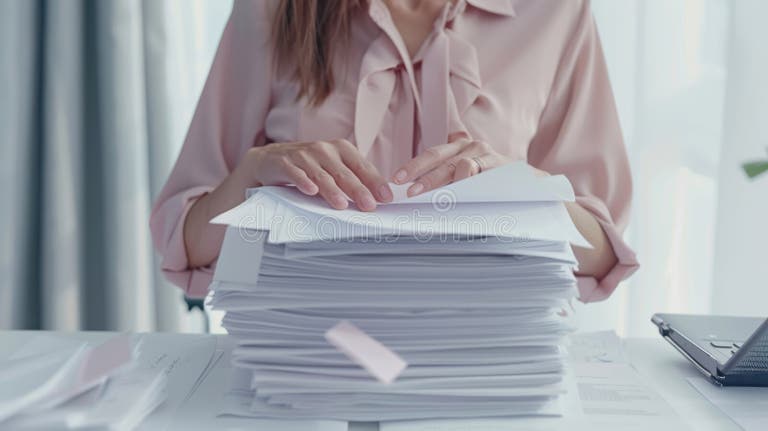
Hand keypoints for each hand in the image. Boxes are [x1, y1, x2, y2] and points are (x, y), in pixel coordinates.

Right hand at [242, 139, 392, 210]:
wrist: (271, 159)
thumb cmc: (309, 167)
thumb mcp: (334, 169)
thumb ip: (353, 179)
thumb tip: (378, 199)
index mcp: (342, 149)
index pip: (362, 167)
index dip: (375, 182)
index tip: (386, 198)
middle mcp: (324, 149)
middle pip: (344, 173)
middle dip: (358, 190)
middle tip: (369, 206)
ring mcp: (303, 155)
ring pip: (321, 175)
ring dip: (332, 190)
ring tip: (341, 205)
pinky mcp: (284, 162)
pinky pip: (295, 173)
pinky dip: (303, 181)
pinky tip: (310, 191)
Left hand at [391, 139, 518, 196]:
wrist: (527, 183)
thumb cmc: (490, 181)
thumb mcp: (466, 176)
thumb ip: (445, 179)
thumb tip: (415, 191)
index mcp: (457, 148)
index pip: (431, 155)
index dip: (413, 166)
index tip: (396, 180)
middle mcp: (469, 145)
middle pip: (438, 157)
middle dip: (420, 175)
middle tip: (409, 191)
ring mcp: (484, 153)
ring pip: (457, 165)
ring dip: (440, 182)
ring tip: (426, 195)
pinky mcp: (498, 163)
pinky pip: (477, 171)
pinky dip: (465, 182)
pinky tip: (456, 191)